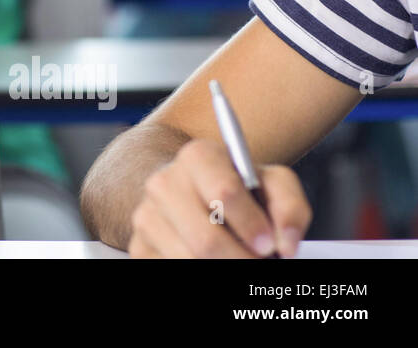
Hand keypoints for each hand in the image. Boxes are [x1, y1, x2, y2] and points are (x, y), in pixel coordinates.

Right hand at [128, 138, 308, 257]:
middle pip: (205, 239)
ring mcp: (146, 215)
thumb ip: (289, 206)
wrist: (195, 194)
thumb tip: (286, 243)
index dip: (251, 225)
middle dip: (240, 260)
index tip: (269, 245)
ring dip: (222, 269)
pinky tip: (210, 260)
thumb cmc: (239, 190)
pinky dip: (200, 272)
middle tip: (258, 262)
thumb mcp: (271, 184)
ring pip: (189, 260)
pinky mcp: (139, 246)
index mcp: (197, 156)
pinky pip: (172, 269)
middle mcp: (164, 182)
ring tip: (236, 258)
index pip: (223, 192)